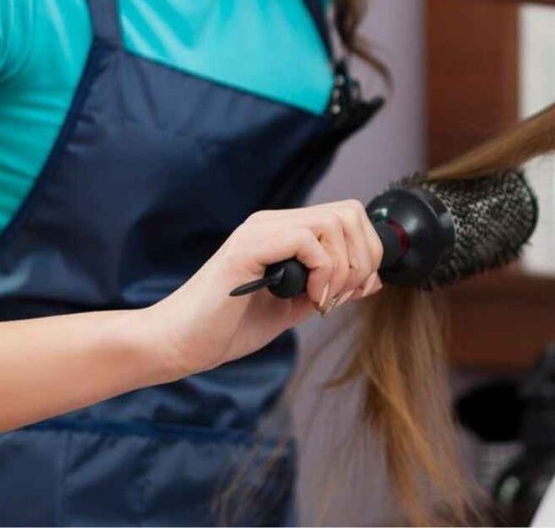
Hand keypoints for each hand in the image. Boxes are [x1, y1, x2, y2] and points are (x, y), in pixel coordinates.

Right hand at [138, 200, 385, 380]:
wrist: (180, 342)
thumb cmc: (228, 325)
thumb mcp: (295, 306)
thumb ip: (331, 289)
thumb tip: (374, 280)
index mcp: (283, 233)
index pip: (347, 216)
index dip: (365, 252)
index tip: (355, 291)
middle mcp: (272, 223)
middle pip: (348, 213)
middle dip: (362, 258)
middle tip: (344, 295)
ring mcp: (259, 231)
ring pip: (332, 223)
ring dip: (342, 268)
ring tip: (323, 300)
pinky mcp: (247, 247)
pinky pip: (306, 240)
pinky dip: (322, 272)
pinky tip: (308, 298)